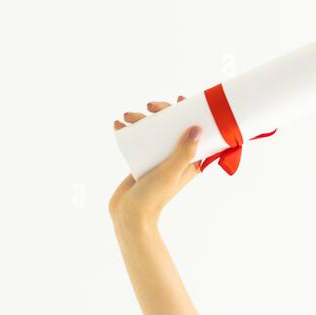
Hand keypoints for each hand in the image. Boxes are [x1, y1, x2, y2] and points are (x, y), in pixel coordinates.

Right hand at [109, 97, 203, 227]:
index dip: (190, 114)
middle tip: (150, 108)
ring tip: (126, 118)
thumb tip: (197, 128)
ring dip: (139, 118)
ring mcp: (158, 158)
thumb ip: (184, 153)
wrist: (129, 214)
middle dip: (160, 112)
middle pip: (172, 126)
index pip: (194, 132)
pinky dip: (127, 129)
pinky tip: (119, 124)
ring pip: (153, 130)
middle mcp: (175, 158)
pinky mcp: (141, 159)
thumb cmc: (153, 197)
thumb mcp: (170, 173)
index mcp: (189, 161)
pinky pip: (137, 139)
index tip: (179, 100)